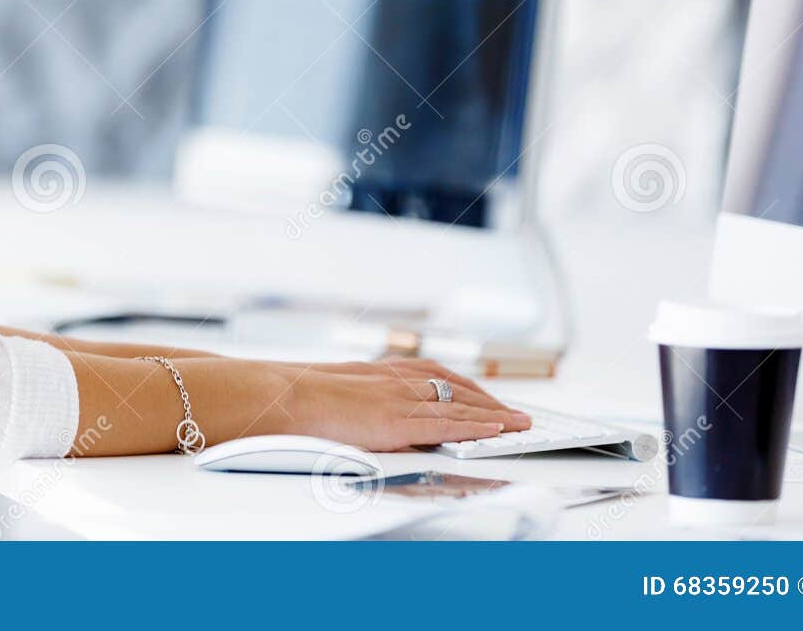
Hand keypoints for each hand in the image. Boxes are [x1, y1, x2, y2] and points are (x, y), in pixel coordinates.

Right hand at [274, 359, 531, 451]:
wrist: (281, 397)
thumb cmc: (295, 396)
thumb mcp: (331, 386)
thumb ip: (356, 396)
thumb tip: (363, 412)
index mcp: (379, 371)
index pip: (433, 373)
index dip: (464, 384)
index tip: (484, 393)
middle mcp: (395, 380)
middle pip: (455, 386)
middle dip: (488, 399)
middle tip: (515, 411)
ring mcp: (398, 400)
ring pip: (459, 405)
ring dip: (495, 414)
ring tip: (521, 423)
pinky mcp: (397, 421)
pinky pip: (447, 423)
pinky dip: (477, 426)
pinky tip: (497, 430)